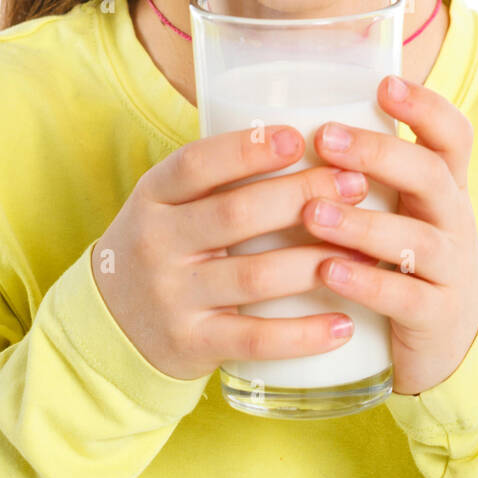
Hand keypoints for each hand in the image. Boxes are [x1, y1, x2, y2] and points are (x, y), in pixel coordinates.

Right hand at [90, 124, 377, 380]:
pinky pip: (255, 338)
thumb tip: (308, 134)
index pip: (196, 164)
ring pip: (254, 276)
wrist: (111, 327)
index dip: (248, 150)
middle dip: (302, 196)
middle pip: (236, 214)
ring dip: (315, 262)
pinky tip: (344, 324)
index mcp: (153, 196)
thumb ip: (217, 175)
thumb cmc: (164, 246)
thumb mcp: (168, 203)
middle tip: (355, 185)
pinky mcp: (191, 344)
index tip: (299, 137)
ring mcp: (173, 297)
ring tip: (366, 251)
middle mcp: (158, 243)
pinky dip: (302, 334)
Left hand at [304, 75, 477, 396]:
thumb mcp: (405, 209)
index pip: (452, 134)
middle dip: (377, 154)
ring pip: (415, 239)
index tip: (385, 83)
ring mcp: (450, 269)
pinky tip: (329, 271)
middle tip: (323, 138)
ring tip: (313, 214)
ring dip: (361, 223)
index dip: (425, 106)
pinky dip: (367, 283)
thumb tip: (296, 120)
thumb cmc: (408, 259)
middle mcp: (454, 219)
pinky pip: (405, 297)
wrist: (452, 344)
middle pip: (431, 175)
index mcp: (445, 186)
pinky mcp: (436, 316)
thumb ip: (372, 172)